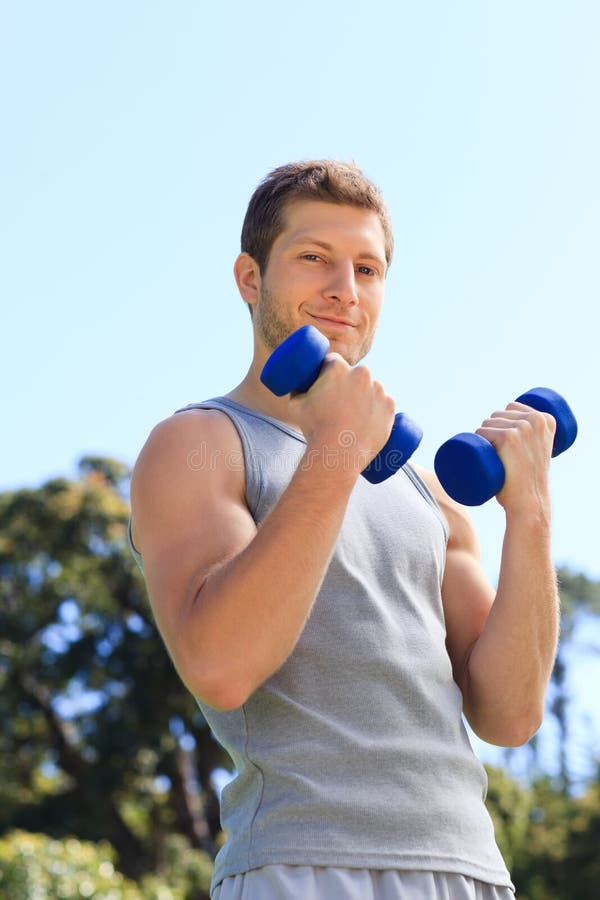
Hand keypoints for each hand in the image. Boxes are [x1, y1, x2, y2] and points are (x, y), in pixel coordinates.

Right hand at [289, 353, 395, 477]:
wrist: (339, 453)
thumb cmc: (315, 428)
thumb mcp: (296, 406)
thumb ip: (296, 390)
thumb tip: (297, 385)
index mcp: (337, 367)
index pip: (333, 361)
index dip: (328, 371)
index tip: (327, 383)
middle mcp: (361, 373)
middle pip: (355, 374)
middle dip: (348, 384)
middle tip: (339, 402)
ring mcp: (378, 389)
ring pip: (372, 388)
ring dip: (365, 396)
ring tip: (354, 415)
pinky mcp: (390, 406)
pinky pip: (385, 403)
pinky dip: (379, 409)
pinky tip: (369, 419)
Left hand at [475, 401, 555, 513]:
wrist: (529, 501)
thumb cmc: (530, 480)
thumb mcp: (539, 451)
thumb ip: (536, 437)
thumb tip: (521, 429)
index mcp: (546, 419)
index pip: (512, 407)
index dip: (502, 422)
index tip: (506, 443)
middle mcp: (536, 420)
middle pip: (498, 414)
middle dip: (491, 430)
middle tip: (499, 454)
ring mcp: (522, 428)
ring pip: (487, 423)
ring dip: (483, 437)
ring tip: (493, 456)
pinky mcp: (508, 437)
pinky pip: (481, 432)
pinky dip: (477, 440)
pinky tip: (484, 452)